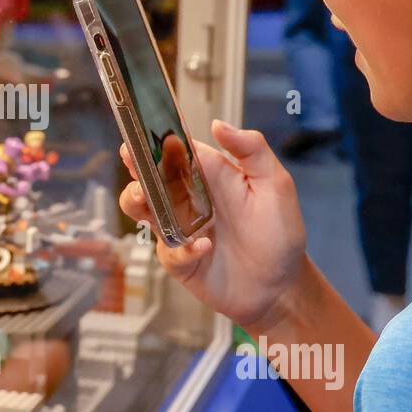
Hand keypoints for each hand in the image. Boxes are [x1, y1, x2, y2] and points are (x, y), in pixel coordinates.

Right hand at [119, 120, 306, 331]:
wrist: (280, 286)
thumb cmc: (279, 233)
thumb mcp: (275, 185)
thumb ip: (252, 151)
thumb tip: (218, 124)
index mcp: (210, 175)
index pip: (176, 151)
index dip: (156, 140)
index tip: (142, 132)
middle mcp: (189, 198)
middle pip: (149, 176)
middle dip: (135, 166)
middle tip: (131, 160)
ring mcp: (180, 228)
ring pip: (143, 209)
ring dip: (137, 201)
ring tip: (145, 198)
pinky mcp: (179, 259)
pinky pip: (168, 250)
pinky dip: (181, 248)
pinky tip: (203, 246)